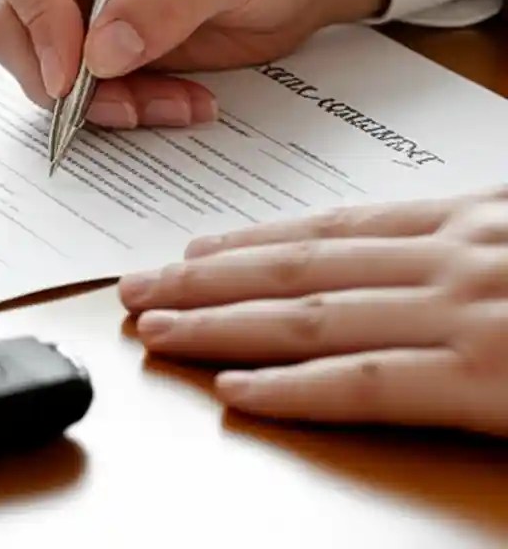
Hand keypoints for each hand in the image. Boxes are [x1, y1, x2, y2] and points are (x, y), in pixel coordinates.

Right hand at [0, 0, 389, 126]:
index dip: (37, 15)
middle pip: (12, 18)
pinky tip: (176, 101)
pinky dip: (122, 106)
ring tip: (168, 103)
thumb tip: (100, 53)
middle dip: (61, 72)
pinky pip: (80, 89)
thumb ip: (166, 1)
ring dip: (98, 98)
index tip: (72, 71)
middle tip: (117, 103)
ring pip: (40, 64)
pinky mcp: (92, 40)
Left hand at [119, 188, 507, 437]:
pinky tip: (232, 389)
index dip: (253, 242)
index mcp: (470, 222)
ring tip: (155, 330)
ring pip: (310, 316)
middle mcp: (452, 260)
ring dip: (219, 323)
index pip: (335, 231)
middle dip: (205, 280)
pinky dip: (292, 387)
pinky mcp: (485, 378)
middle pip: (299, 268)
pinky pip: (366, 382)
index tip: (195, 250)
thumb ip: (474, 246)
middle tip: (140, 287)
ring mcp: (463, 315)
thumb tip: (417, 256)